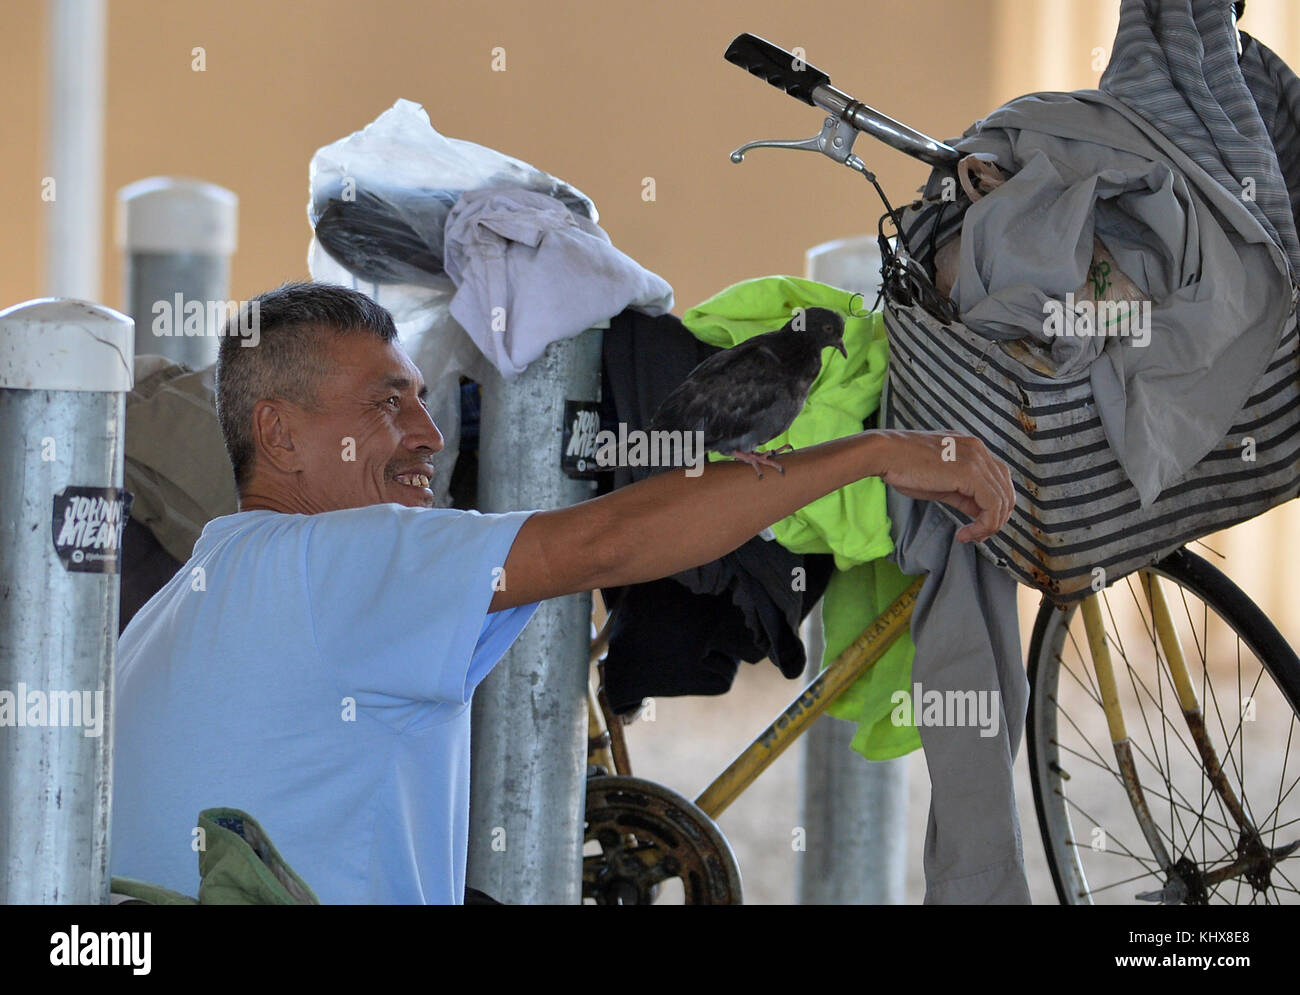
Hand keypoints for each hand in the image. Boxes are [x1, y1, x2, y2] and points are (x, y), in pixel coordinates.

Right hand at [869, 430, 1014, 542]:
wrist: (885, 453)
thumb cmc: (903, 466)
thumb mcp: (940, 482)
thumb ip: (963, 494)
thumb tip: (979, 512)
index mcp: (972, 448)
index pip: (999, 478)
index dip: (995, 505)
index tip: (978, 525)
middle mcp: (979, 450)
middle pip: (1006, 489)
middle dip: (997, 518)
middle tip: (979, 535)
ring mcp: (977, 459)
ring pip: (1002, 500)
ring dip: (990, 525)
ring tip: (970, 536)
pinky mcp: (970, 473)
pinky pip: (992, 505)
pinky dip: (983, 525)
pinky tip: (965, 533)